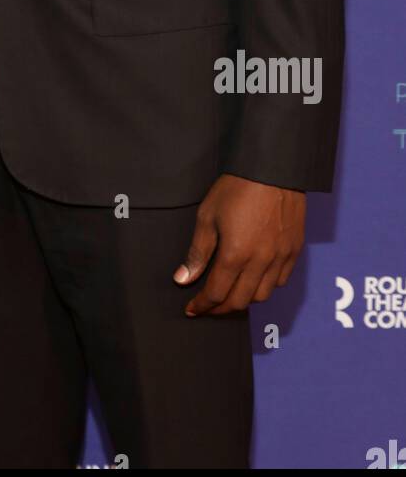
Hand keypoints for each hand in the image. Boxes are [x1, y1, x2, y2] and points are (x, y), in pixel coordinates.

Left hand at [173, 174, 304, 315]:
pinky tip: (255, 278)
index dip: (202, 305)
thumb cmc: (237, 187)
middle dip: (220, 308)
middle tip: (208, 305)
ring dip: (244, 299)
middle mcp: (260, 262)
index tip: (192, 308)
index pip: (216, 294)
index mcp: (235, 254)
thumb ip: (197, 252)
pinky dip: (266, 286)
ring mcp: (280, 257)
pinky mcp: (294, 250)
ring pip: (262, 296)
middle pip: (240, 301)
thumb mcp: (208, 216)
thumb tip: (183, 279)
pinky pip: (281, 281)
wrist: (272, 168)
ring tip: (230, 292)